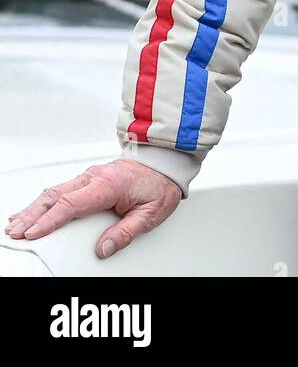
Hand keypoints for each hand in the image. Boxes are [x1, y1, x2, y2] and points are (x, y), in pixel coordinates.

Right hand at [4, 160, 182, 259]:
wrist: (166, 163)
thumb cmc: (159, 185)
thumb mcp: (151, 213)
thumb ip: (126, 232)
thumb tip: (104, 248)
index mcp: (108, 185)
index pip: (72, 205)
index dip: (50, 221)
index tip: (34, 233)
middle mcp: (95, 177)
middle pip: (55, 197)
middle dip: (32, 215)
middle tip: (16, 231)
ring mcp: (91, 175)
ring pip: (55, 191)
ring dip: (33, 208)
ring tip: (16, 223)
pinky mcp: (89, 178)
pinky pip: (62, 189)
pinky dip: (43, 201)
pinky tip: (32, 210)